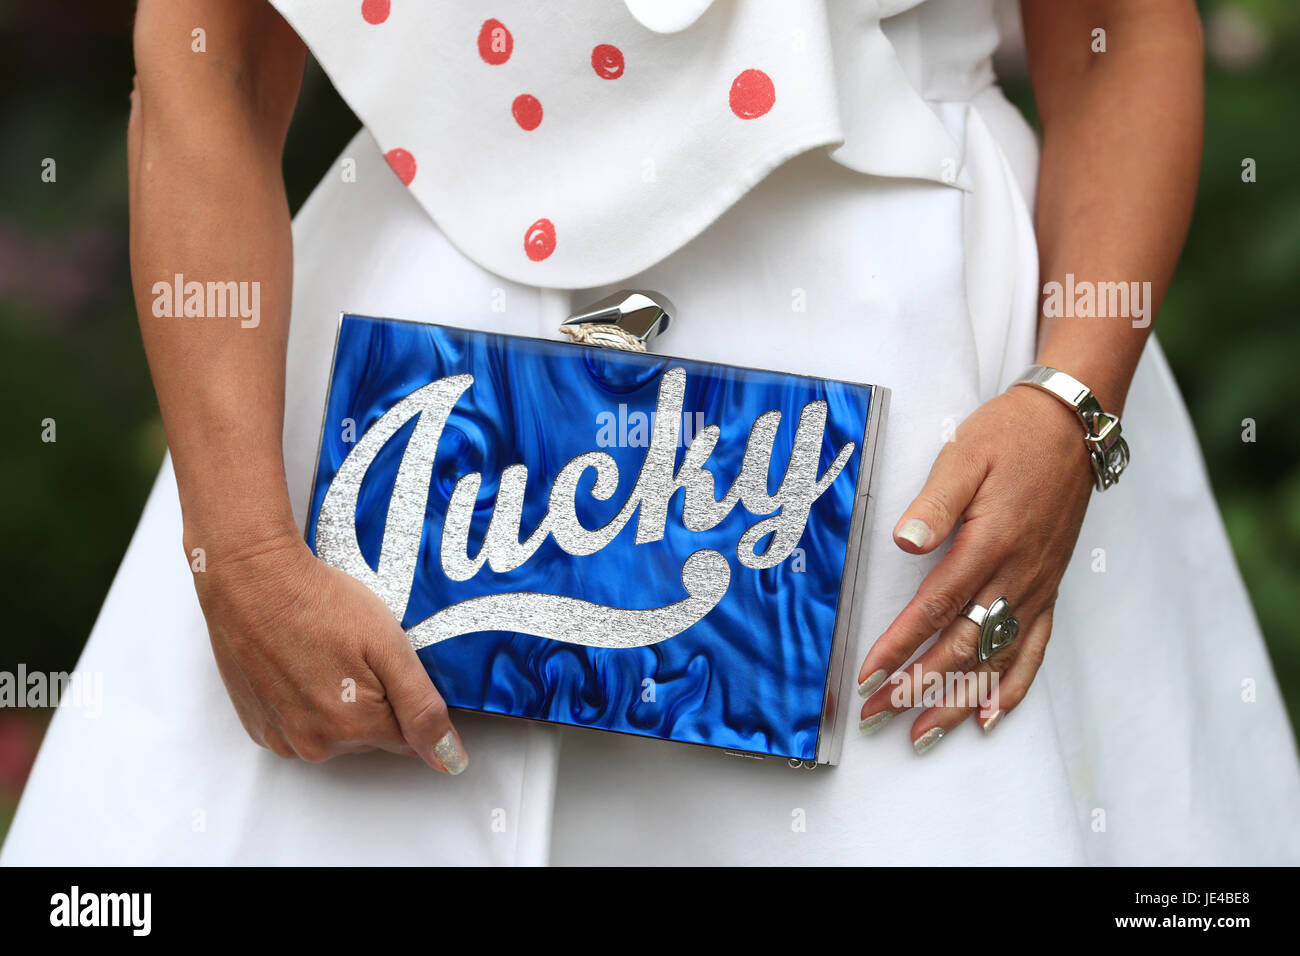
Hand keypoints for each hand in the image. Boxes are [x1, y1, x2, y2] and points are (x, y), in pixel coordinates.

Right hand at [191, 529, 467, 772]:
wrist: (253, 581)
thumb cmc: (322, 604)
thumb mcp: (390, 647)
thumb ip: (422, 709)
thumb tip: (448, 760)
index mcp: (356, 728)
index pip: (407, 735)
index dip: (403, 696)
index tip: (385, 663)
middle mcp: (316, 745)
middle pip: (370, 735)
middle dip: (372, 698)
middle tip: (353, 652)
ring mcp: (281, 737)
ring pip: (334, 732)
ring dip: (336, 701)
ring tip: (324, 654)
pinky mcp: (257, 725)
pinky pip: (299, 725)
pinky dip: (304, 702)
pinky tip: (299, 664)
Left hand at [856, 385, 1093, 752]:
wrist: (1071, 428)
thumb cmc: (1009, 438)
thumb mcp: (964, 457)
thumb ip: (935, 504)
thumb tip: (904, 540)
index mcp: (989, 544)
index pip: (935, 609)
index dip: (900, 647)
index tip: (868, 676)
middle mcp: (1017, 575)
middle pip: (962, 646)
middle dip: (917, 687)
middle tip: (877, 714)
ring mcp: (1036, 587)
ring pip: (996, 659)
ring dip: (958, 700)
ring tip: (922, 733)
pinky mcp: (1048, 589)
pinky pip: (1033, 649)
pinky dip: (1012, 687)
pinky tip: (989, 716)